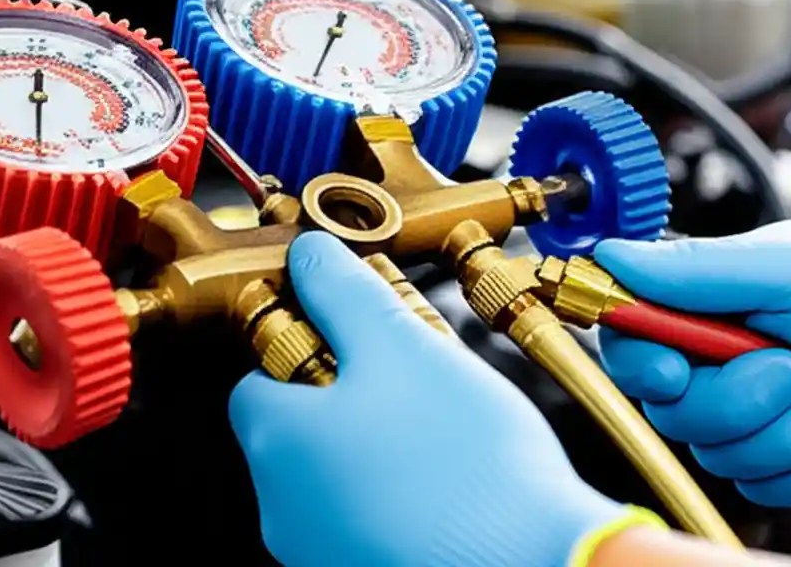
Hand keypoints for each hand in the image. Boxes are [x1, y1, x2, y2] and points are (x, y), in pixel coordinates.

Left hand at [229, 233, 626, 566]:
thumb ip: (343, 291)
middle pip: (298, 429)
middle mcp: (284, 508)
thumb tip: (309, 255)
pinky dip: (399, 493)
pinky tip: (448, 478)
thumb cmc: (466, 465)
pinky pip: (370, 517)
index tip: (351, 332)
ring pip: (337, 475)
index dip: (307, 345)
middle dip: (349, 396)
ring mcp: (322, 552)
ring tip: (439, 427)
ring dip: (377, 444)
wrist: (532, 561)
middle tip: (408, 376)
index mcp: (277, 443)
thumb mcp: (401, 344)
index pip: (258, 379)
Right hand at [594, 220, 790, 506]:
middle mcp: (722, 359)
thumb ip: (695, 270)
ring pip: (721, 453)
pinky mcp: (788, 457)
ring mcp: (754, 413)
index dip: (642, 362)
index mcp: (711, 301)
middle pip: (672, 409)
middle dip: (738, 398)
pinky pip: (768, 485)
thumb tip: (610, 254)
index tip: (677, 369)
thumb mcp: (790, 268)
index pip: (631, 338)